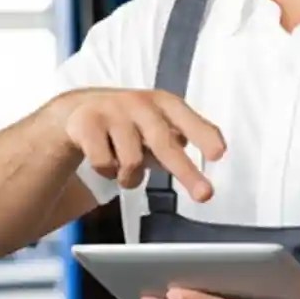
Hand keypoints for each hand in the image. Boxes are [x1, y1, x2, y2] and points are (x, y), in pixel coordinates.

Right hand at [52, 88, 223, 200]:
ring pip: (131, 162)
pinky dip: (107, 171)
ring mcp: (112, 112)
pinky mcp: (87, 123)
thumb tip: (214, 150)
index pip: (188, 120)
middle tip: (205, 194)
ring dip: (130, 176)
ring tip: (125, 169)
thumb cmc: (129, 123)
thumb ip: (183, 139)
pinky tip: (104, 158)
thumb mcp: (157, 127)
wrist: (80, 111)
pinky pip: (104, 164)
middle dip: (186, 172)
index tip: (219, 153)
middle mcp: (140, 104)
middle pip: (164, 143)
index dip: (204, 136)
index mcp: (163, 103)